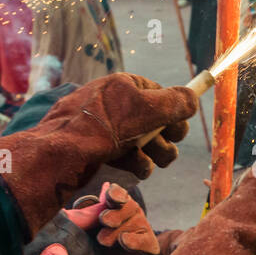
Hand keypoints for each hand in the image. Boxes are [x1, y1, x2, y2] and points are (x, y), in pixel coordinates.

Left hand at [0, 73, 195, 237]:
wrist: (62, 153)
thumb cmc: (105, 125)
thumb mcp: (147, 108)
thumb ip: (175, 103)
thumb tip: (193, 97)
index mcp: (125, 85)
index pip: (161, 94)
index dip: (174, 112)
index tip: (179, 128)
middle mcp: (116, 103)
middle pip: (156, 120)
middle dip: (166, 137)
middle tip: (166, 147)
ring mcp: (108, 128)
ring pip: (145, 141)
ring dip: (155, 153)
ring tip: (151, 162)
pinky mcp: (100, 149)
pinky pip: (128, 155)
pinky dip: (136, 163)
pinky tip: (136, 169)